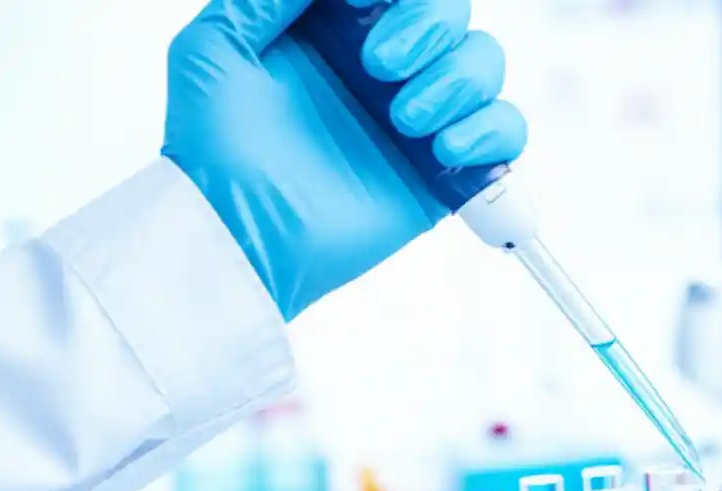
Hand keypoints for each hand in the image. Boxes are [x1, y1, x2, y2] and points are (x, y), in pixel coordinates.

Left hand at [163, 0, 526, 319]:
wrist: (244, 236)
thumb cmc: (217, 151)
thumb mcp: (215, 49)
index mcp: (336, 29)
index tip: (368, 6)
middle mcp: (385, 67)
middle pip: (452, 11)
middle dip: (430, 25)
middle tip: (379, 66)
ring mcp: (420, 117)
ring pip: (485, 62)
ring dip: (456, 82)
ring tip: (405, 122)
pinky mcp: (445, 171)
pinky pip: (507, 130)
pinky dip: (488, 131)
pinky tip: (441, 150)